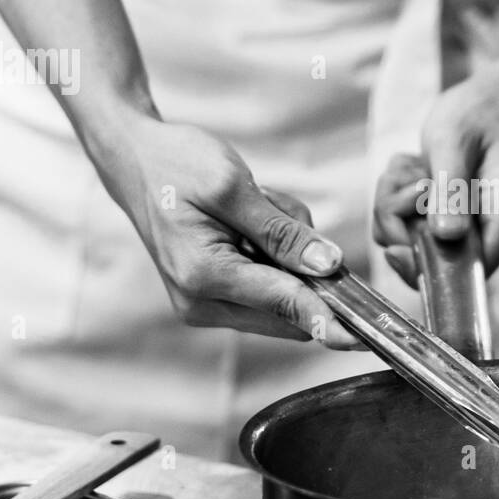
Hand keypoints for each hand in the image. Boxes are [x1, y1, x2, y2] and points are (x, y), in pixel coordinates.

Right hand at [93, 113, 360, 347]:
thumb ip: (282, 232)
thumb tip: (329, 268)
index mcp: (203, 276)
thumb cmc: (175, 165)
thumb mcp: (233, 187)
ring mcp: (205, 303)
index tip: (364, 338)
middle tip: (273, 209)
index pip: (284, 303)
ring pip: (282, 294)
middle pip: (287, 308)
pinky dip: (271, 252)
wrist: (134, 160)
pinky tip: (247, 220)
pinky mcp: (213, 295)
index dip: (329, 317)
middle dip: (300, 263)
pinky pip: (267, 283)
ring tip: (251, 208)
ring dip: (284, 252)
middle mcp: (201, 302)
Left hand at [373, 55, 498, 285]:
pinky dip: (399, 205)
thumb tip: (447, 236)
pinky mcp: (456, 233)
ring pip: (415, 248)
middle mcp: (497, 239)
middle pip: (434, 264)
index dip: (424, 260)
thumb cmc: (478, 116)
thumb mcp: (455, 142)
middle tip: (406, 174)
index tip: (398, 224)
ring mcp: (476, 238)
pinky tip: (412, 173)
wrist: (491, 106)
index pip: (468, 272)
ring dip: (396, 206)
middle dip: (401, 220)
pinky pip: (412, 235)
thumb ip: (451, 190)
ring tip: (412, 166)